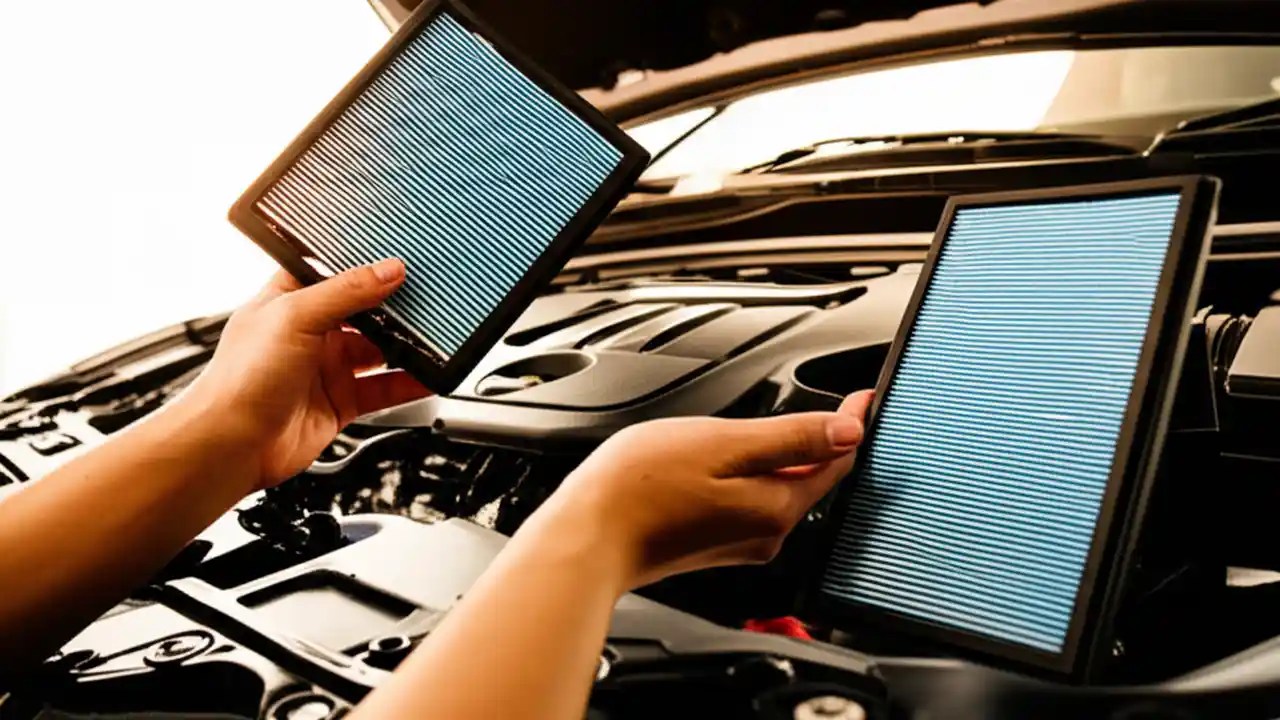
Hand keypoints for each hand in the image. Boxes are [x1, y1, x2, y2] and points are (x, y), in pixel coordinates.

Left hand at [182, 259, 430, 489]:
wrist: (232, 444)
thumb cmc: (240, 378)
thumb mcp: (295, 316)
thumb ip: (346, 292)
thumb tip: (387, 271)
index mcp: (289, 301)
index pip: (333, 272)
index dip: (363, 265)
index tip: (398, 259)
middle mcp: (309, 333)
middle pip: (363, 313)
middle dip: (393, 308)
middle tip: (425, 300)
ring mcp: (325, 370)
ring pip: (378, 352)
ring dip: (404, 347)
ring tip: (433, 338)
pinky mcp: (340, 403)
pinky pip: (383, 389)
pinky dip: (408, 384)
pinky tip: (427, 376)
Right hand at [523, 390, 874, 590]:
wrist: (586, 539)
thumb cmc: (641, 489)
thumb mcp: (723, 443)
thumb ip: (790, 437)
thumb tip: (848, 431)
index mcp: (777, 507)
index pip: (838, 461)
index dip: (851, 422)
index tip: (863, 397)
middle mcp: (766, 534)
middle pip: (811, 478)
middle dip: (819, 440)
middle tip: (830, 404)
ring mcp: (739, 544)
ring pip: (778, 490)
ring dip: (781, 458)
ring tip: (769, 428)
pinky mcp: (713, 546)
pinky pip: (750, 503)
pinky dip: (752, 477)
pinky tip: (726, 461)